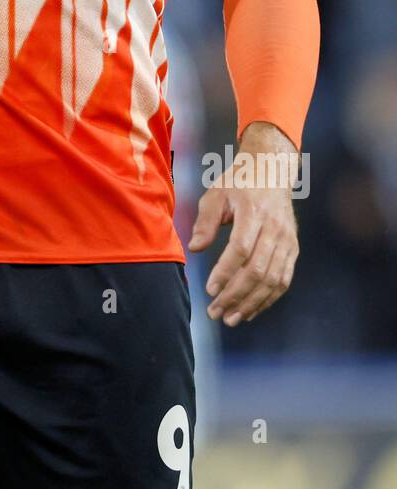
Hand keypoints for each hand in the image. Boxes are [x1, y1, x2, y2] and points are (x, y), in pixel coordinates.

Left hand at [188, 122, 299, 325]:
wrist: (272, 170)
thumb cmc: (239, 182)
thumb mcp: (216, 193)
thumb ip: (205, 221)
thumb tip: (194, 249)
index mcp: (254, 212)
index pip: (241, 248)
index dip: (226, 272)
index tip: (209, 290)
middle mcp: (275, 228)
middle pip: (258, 269)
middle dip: (235, 295)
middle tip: (215, 312)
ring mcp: (287, 240)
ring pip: (273, 280)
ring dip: (252, 303)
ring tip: (230, 318)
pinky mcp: (293, 249)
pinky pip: (283, 280)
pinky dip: (268, 299)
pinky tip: (250, 310)